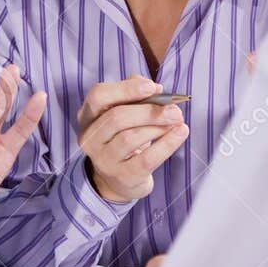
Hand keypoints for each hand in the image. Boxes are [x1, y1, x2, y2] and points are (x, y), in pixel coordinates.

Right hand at [75, 76, 188, 203]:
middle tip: (174, 109)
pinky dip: (167, 144)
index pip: (99, 96)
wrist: (121, 179)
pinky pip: (146, 159)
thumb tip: (155, 89)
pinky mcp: (122, 177)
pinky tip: (180, 133)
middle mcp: (90, 138)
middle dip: (149, 111)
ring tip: (176, 121)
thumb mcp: (124, 114)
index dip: (126, 89)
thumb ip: (134, 95)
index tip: (153, 87)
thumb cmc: (124, 138)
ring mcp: (103, 160)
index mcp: (87, 116)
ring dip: (158, 126)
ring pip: (130, 137)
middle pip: (116, 117)